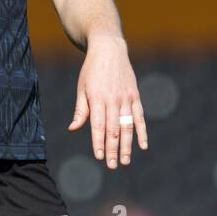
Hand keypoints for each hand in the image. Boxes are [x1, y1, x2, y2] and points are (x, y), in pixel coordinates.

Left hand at [68, 34, 147, 168]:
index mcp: (97, 98)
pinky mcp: (135, 95)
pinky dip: (142, 131)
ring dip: (127, 145)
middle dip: (113, 149)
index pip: (98, 125)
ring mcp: (126, 98)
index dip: (99, 142)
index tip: (100, 157)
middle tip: (112, 165)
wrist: (109, 49)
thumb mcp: (82, 88)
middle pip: (113, 129)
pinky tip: (143, 145)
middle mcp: (112, 99)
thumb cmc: (91, 71)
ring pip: (127, 126)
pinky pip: (140, 117)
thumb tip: (73, 129)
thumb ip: (81, 110)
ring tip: (125, 161)